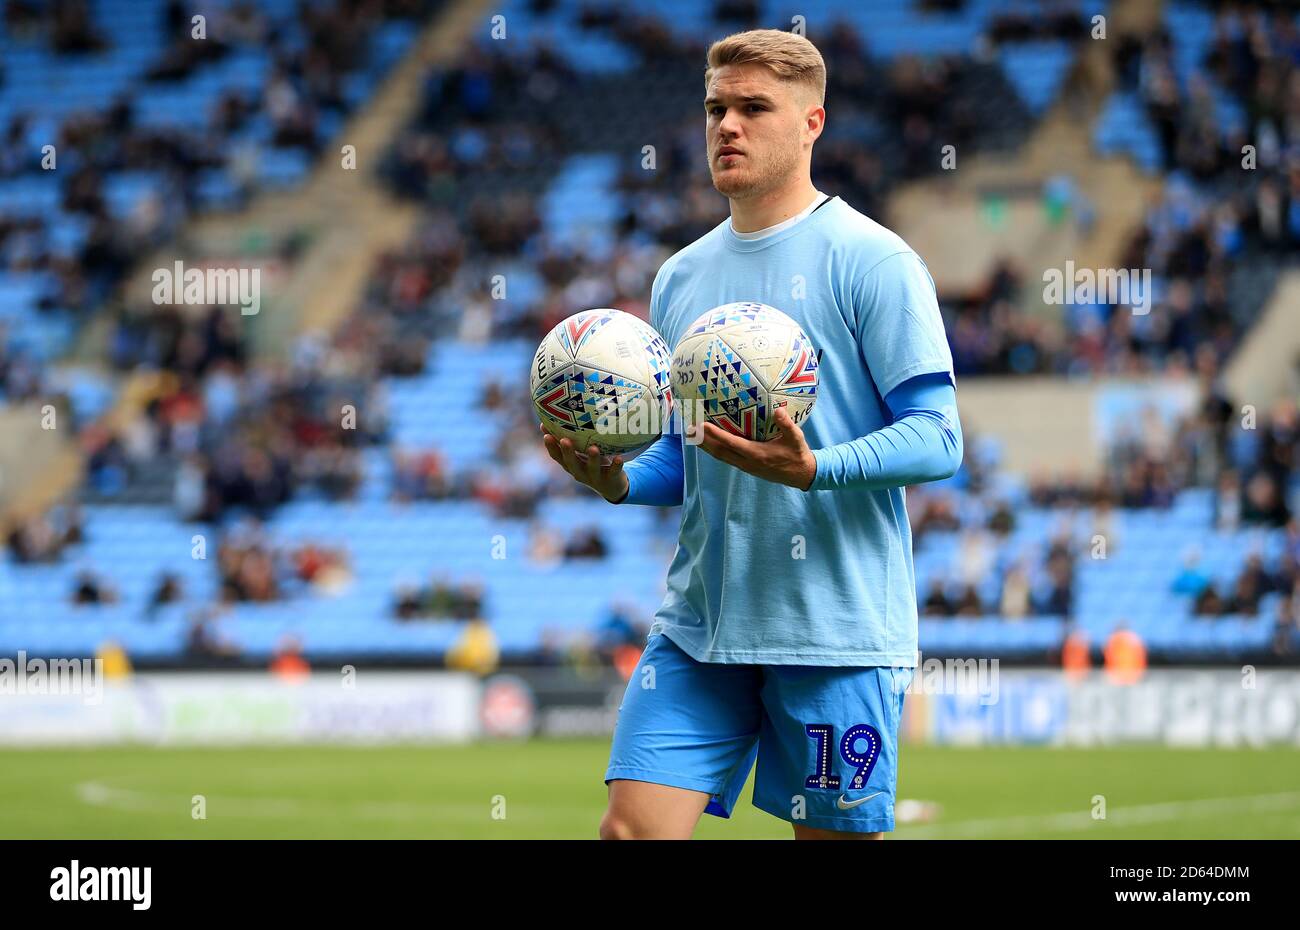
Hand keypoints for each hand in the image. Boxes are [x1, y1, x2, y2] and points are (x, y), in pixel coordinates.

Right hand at [540, 423, 629, 502]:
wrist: (611, 487)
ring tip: (593, 448)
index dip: (551, 447)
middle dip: (567, 452)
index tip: (546, 435)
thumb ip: (569, 439)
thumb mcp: (579, 451)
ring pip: (592, 468)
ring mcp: (595, 477)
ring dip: (592, 459)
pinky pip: (613, 472)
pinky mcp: (610, 479)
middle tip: (564, 440)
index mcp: (571, 464)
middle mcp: (580, 472)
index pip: (557, 457)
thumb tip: (551, 419)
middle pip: (571, 463)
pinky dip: (616, 465)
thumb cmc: (591, 462)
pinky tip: (619, 458)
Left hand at [697, 405, 816, 489]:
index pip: (731, 443)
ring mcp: (745, 466)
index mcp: (757, 454)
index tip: (702, 425)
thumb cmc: (798, 454)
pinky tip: (707, 444)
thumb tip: (778, 410)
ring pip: (720, 456)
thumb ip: (786, 424)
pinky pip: (726, 458)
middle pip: (719, 451)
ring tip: (691, 436)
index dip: (715, 435)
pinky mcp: (746, 468)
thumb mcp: (796, 438)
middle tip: (688, 429)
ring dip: (705, 446)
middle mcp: (747, 462)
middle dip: (703, 440)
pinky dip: (714, 450)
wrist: (802, 475)